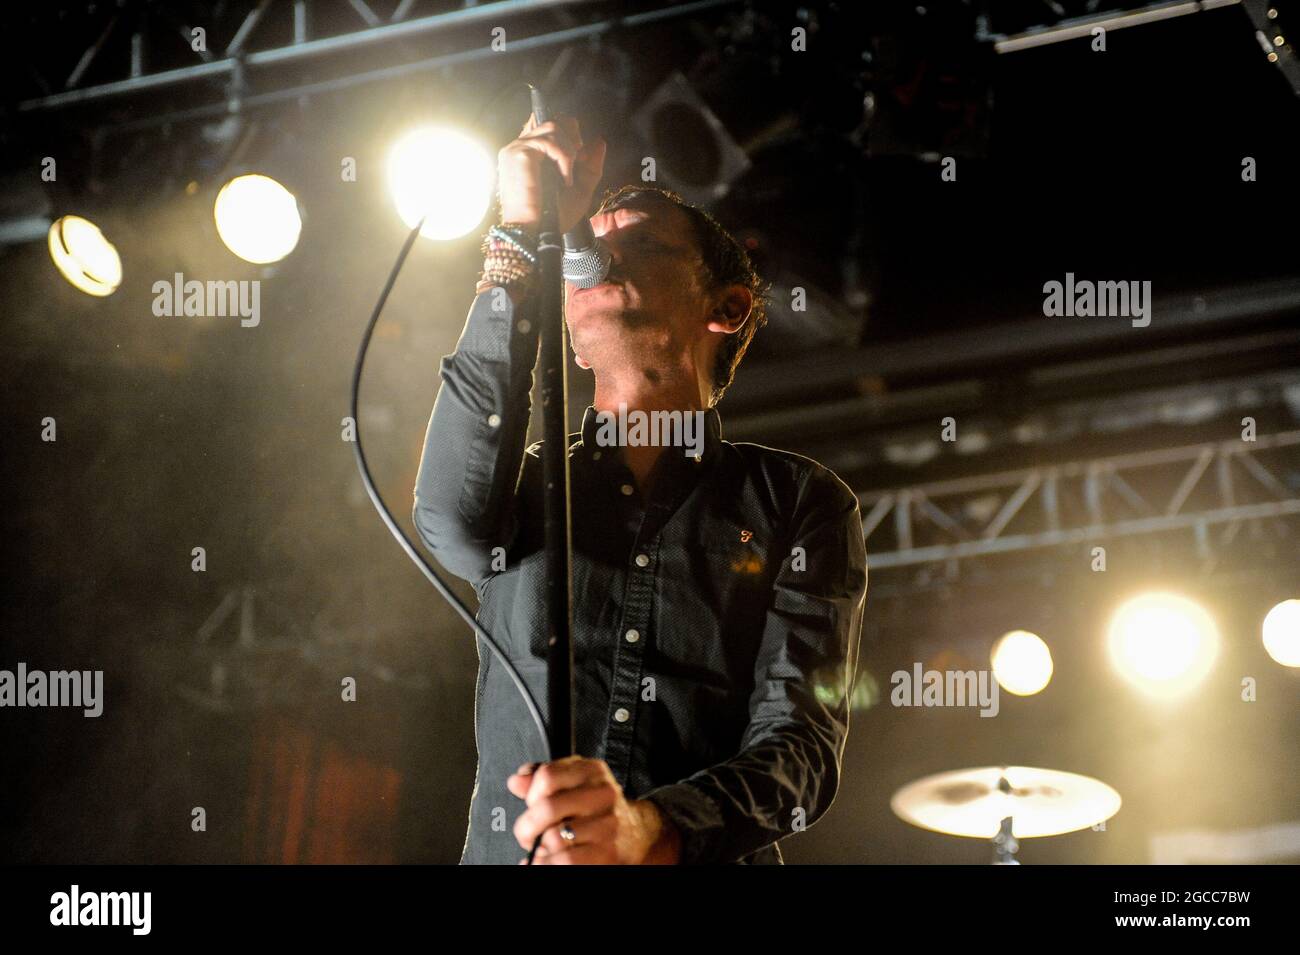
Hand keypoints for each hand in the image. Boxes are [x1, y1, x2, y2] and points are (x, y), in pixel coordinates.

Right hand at [496, 113, 605, 234]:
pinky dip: (564, 158)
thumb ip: (590, 165)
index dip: (571, 136)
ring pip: (553, 127)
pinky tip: (565, 179)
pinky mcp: (518, 153)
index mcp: (531, 152)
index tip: (579, 160)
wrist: (535, 234)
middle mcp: (521, 146)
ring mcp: (517, 148)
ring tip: (568, 176)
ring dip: (570, 151)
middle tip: (576, 165)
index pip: (552, 125)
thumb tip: (599, 140)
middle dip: (573, 139)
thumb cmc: (553, 218)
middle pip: (554, 120)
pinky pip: (549, 141)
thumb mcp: (580, 189)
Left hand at [507, 755, 680, 863]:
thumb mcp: (572, 782)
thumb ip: (541, 778)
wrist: (636, 833)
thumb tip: (516, 781)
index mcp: (592, 771)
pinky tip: (540, 862)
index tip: (532, 804)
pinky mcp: (608, 853)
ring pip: (554, 837)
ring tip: (539, 850)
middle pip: (548, 808)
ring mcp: (607, 825)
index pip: (547, 776)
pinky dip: (545, 864)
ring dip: (538, 848)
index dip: (531, 794)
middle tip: (526, 834)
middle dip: (527, 826)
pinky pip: (566, 861)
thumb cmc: (594, 808)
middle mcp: (603, 794)